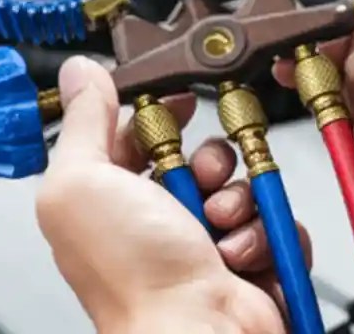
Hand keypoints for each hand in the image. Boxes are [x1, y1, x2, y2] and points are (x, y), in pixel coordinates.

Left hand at [37, 57, 311, 332]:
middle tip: (204, 174)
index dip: (158, 113)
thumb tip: (79, 73)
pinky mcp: (251, 264)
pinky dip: (266, 233)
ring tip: (221, 224)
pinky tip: (241, 253)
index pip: (135, 136)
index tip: (178, 100)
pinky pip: (275, 222)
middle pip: (196, 157)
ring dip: (237, 199)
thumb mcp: (82, 182)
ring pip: (239, 187)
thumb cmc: (135, 279)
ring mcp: (203, 246)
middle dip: (208, 158)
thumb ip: (83, 122)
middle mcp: (153, 224)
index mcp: (106, 202)